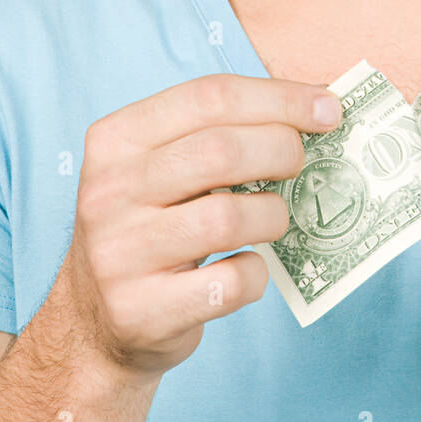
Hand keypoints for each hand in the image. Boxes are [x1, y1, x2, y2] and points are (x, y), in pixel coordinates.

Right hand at [62, 75, 341, 380]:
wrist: (92, 324)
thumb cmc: (150, 228)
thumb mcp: (159, 169)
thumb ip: (219, 134)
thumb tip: (315, 106)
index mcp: (116, 140)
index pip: (208, 97)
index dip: (279, 98)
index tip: (328, 109)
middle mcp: (108, 191)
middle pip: (221, 150)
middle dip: (283, 150)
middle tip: (302, 164)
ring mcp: (120, 254)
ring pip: (228, 218)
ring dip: (273, 215)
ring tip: (274, 219)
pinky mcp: (142, 311)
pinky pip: (230, 283)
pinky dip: (256, 274)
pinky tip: (247, 268)